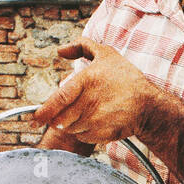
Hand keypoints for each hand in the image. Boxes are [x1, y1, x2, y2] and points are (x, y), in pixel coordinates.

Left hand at [31, 37, 159, 144]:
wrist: (148, 106)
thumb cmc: (126, 78)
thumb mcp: (106, 54)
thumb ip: (81, 46)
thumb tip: (60, 51)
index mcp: (88, 80)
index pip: (59, 99)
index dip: (43, 111)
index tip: (35, 119)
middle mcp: (90, 102)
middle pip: (61, 118)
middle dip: (56, 118)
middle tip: (58, 116)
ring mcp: (96, 120)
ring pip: (70, 128)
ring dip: (70, 124)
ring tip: (82, 114)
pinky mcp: (102, 134)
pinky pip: (82, 136)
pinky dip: (82, 132)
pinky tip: (92, 122)